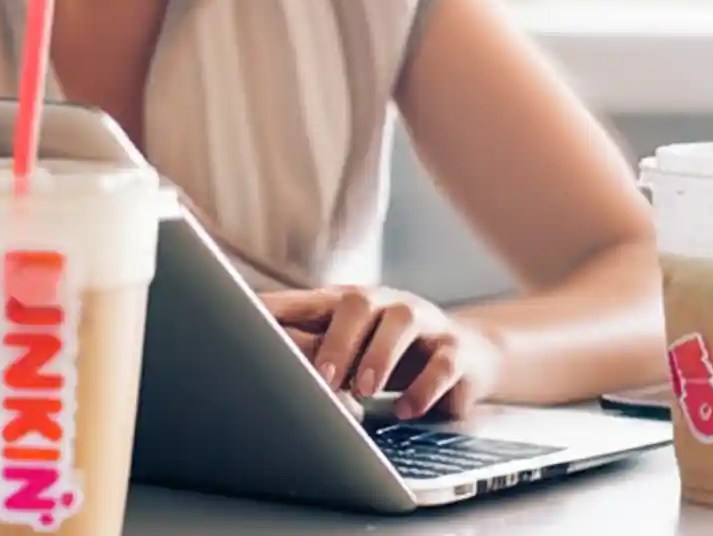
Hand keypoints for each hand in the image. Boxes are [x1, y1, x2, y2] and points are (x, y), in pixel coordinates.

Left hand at [261, 286, 501, 419]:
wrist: (468, 357)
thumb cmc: (391, 355)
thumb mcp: (351, 348)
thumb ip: (310, 350)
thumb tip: (255, 363)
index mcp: (352, 305)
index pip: (310, 300)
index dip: (278, 308)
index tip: (244, 321)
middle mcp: (387, 305)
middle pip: (358, 304)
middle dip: (337, 340)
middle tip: (324, 377)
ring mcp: (425, 324)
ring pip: (402, 323)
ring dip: (379, 357)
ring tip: (365, 390)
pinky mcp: (457, 352)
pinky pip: (444, 363)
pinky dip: (424, 389)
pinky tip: (406, 410)